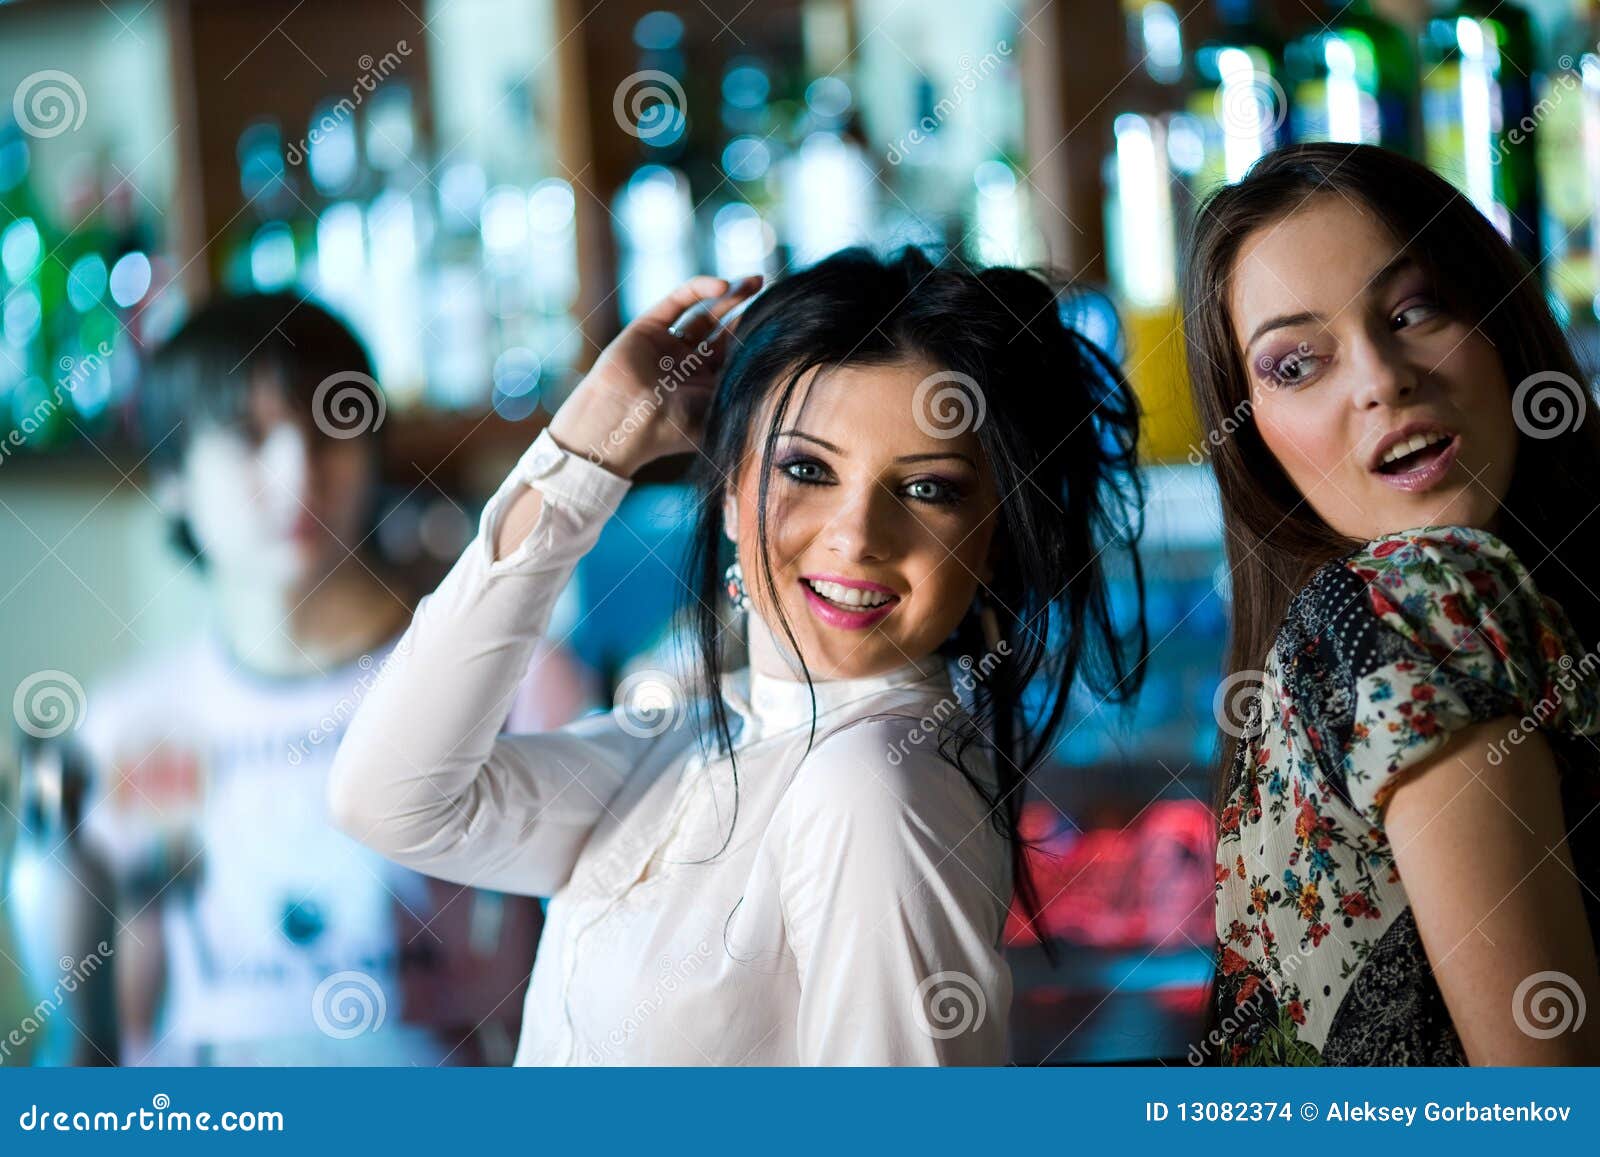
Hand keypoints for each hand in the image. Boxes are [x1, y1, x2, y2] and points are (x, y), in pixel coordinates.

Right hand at [548, 274, 762, 476]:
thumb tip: (784, 380)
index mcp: (704, 388)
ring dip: (730, 296)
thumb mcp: (718, 413)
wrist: (622, 423)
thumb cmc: (671, 427)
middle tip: (771, 292)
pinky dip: (700, 289)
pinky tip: (723, 286)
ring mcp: (668, 345)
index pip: (736, 356)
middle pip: (723, 331)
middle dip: (747, 311)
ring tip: (755, 282)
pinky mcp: (649, 326)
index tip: (781, 320)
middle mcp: (687, 365)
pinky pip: (679, 300)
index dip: (757, 337)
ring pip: (704, 313)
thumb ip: (745, 394)